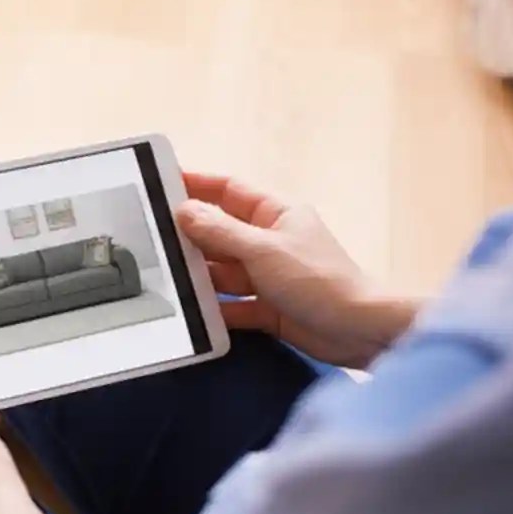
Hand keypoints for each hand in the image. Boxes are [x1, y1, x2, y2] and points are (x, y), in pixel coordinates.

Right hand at [175, 172, 418, 368]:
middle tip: (152, 237)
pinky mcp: (268, 308)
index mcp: (276, 214)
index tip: (162, 181)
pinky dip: (216, 310)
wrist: (360, 332)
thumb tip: (184, 210)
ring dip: (200, 276)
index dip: (196, 184)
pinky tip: (193, 313)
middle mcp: (270, 241)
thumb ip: (220, 231)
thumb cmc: (320, 281)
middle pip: (220, 232)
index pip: (228, 190)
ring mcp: (269, 276)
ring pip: (223, 270)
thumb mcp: (263, 250)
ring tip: (165, 277)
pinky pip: (232, 305)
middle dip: (190, 236)